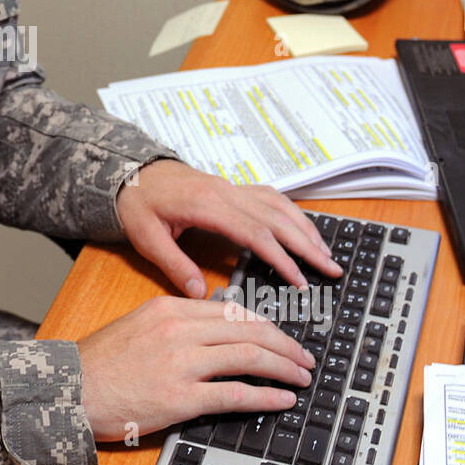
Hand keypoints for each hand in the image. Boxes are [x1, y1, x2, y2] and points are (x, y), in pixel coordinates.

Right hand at [77, 296, 314, 439]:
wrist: (69, 389)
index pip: (232, 311)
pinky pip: (234, 393)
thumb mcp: (138, 324)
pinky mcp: (180, 397)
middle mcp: (178, 329)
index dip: (266, 324)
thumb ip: (176, 322)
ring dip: (283, 367)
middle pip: (248, 330)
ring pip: (248, 356)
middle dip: (284, 344)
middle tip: (304, 357)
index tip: (282, 336)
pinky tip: (282, 399)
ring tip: (301, 376)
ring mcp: (181, 363)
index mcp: (169, 308)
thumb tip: (215, 324)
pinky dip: (265, 396)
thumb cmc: (100, 363)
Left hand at [115, 159, 340, 297]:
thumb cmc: (138, 203)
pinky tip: (303, 229)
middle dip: (307, 246)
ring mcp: (231, 187)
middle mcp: (226, 192)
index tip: (299, 281)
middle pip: (277, 219)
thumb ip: (173, 264)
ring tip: (326, 254)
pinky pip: (270, 197)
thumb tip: (200, 293)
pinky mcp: (232, 188)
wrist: (132, 171)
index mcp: (207, 205)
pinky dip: (292, 214)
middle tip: (332, 270)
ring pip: (279, 206)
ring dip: (306, 229)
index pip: (255, 233)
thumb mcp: (146, 237)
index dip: (281, 258)